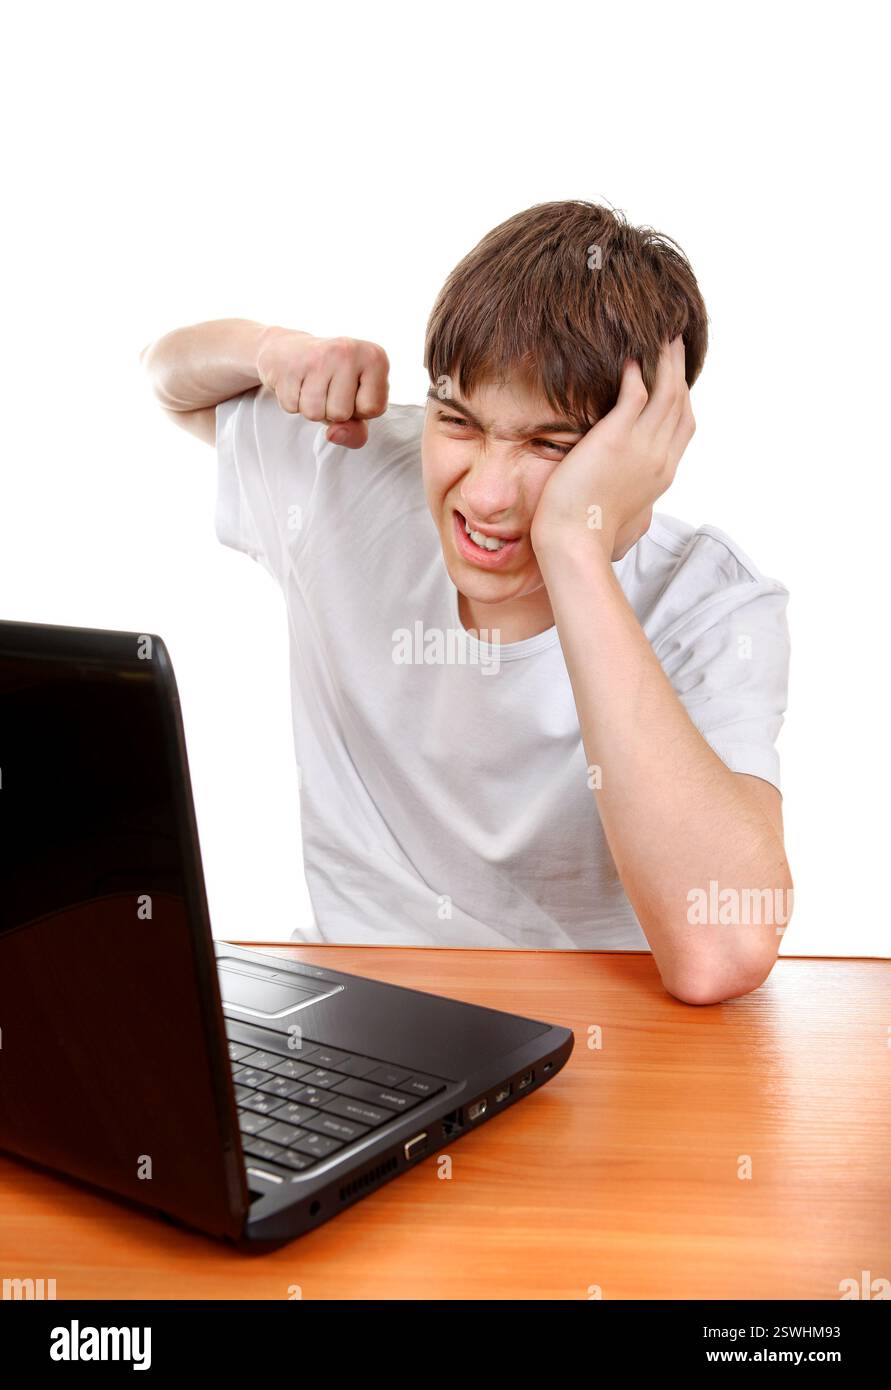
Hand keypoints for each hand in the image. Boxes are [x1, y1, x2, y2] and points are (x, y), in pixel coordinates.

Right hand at [256, 326, 389, 447]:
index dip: (359, 410)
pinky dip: (294, 403)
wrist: (292, 352)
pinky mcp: (291, 365)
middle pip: (341, 414)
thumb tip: (333, 435)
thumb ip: (356, 432)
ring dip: (313, 409)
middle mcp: (349, 351)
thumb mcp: (356, 407)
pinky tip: (299, 383)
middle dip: (332, 412)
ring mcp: (319, 356)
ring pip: (315, 414)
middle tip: (328, 388)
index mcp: (375, 357)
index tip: (352, 391)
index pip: (373, 409)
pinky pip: (293, 407)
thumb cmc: (333, 384)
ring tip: (314, 387)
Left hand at [530, 336, 695, 561]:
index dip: (683, 397)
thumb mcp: (624, 517)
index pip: (684, 426)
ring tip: (659, 334)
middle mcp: (659, 457)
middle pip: (680, 402)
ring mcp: (641, 448)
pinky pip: (634, 394)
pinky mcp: (615, 440)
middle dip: (679, 368)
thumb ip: (633, 500)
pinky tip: (630, 354)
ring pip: (664, 392)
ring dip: (664, 360)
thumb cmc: (590, 536)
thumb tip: (636, 512)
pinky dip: (636, 371)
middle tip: (674, 340)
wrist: (576, 544)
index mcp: (662, 474)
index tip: (678, 375)